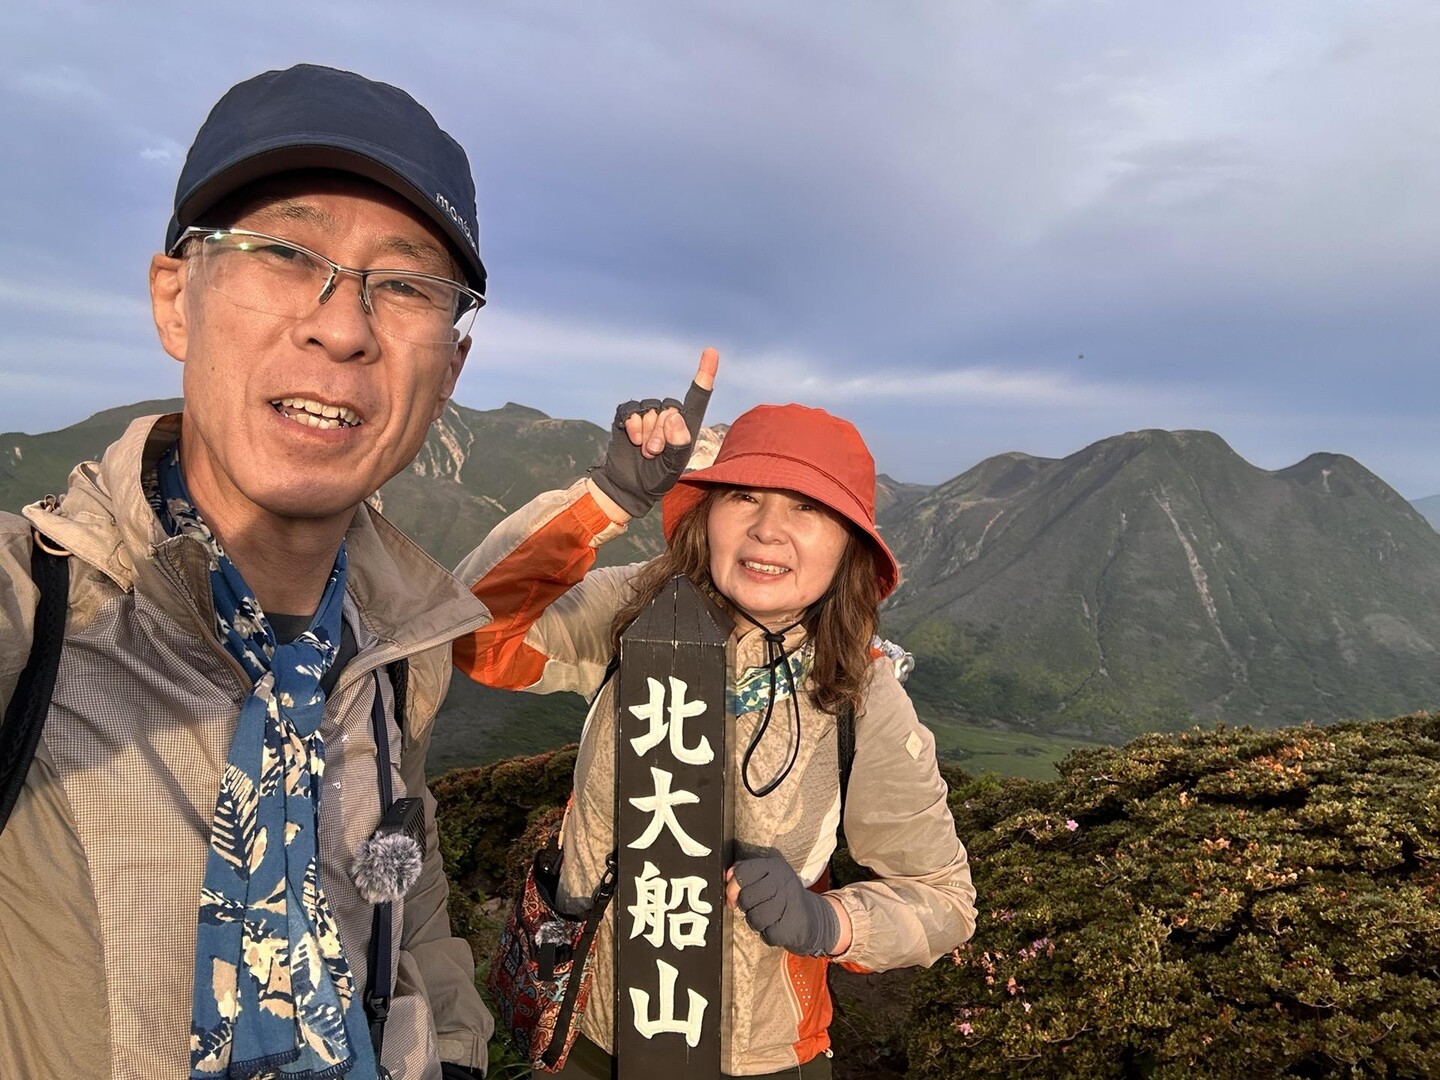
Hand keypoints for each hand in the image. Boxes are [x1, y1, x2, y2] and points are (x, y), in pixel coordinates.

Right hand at [589, 348, 718, 519]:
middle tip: (655, 454)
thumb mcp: (672, 468)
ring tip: (645, 452)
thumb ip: (677, 445)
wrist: (629, 486)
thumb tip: (674, 415)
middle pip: (670, 409)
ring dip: (647, 434)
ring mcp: (648, 414)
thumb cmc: (656, 478)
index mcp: (686, 426)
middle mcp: (668, 416)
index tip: (711, 352)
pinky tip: (633, 440)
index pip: (698, 396)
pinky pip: (632, 411)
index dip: (705, 373)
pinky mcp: (628, 416)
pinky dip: (632, 427)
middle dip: (662, 434)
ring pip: (650, 411)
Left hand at [726, 856, 839, 956]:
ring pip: (754, 917)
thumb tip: (727, 876)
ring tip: (766, 916)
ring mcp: (789, 904)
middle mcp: (784, 882)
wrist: (811, 917)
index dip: (733, 886)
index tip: (733, 896)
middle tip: (755, 906)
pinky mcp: (792, 926)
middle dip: (745, 906)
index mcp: (775, 867)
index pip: (744, 872)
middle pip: (746, 897)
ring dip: (755, 921)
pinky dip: (767, 933)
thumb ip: (744, 873)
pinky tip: (776, 925)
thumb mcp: (766, 877)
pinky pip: (766, 934)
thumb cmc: (781, 895)